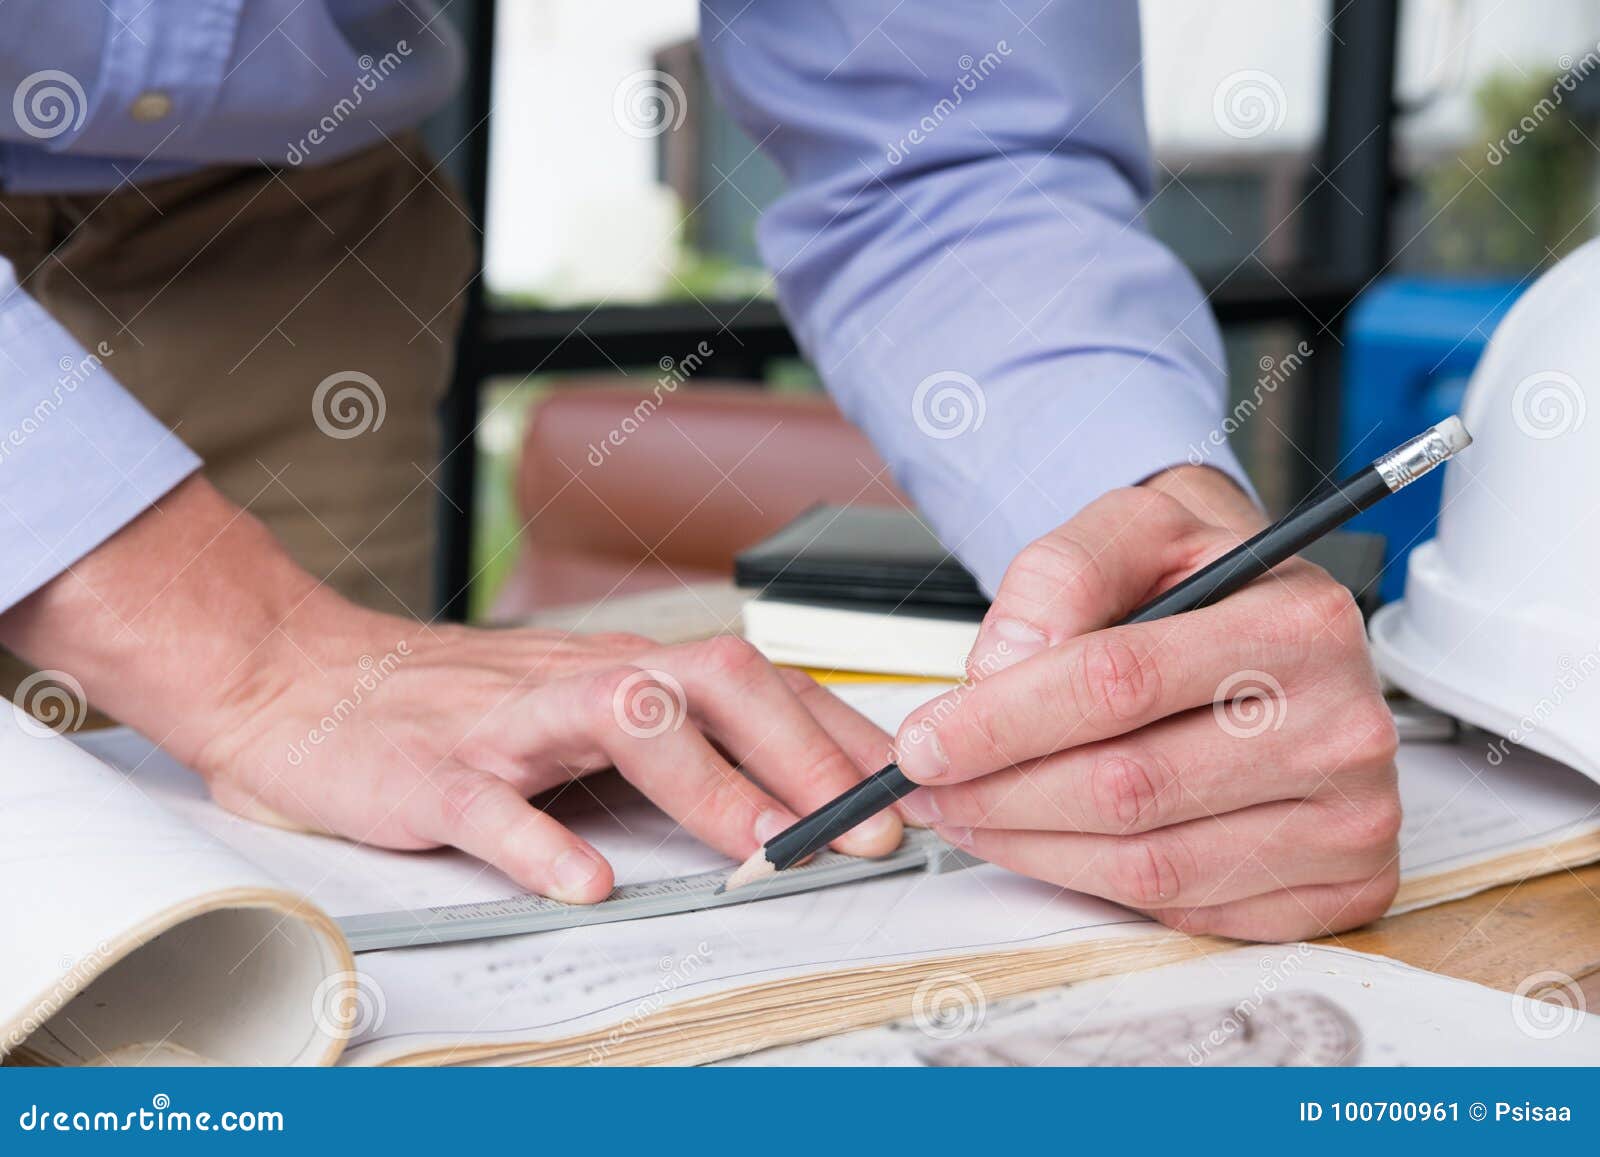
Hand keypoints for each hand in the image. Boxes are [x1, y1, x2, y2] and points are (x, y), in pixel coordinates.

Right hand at [1, 478, 900, 902]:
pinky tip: (581, 882)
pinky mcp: (432, 771)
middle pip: (711, 679)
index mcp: (622, 668)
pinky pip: (491, 802)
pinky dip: (541, 841)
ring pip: (621, 717)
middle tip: (858, 827)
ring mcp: (508, 721)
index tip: (898, 795)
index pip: (755, 682)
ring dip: (703, 781)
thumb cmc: (456, 705)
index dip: (835, 735)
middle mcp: (581, 679)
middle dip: (799, 750)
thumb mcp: (575, 708)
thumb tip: (782, 787)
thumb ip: (663, 741)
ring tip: (756, 845)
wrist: (303, 678)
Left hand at [892, 466, 1399, 939]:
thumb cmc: (1204, 581)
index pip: (1120, 682)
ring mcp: (1350, 818)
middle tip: (929, 786)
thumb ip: (1060, 574)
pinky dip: (1095, 883)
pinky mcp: (1339, 887)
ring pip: (1149, 864)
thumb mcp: (1134, 529)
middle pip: (1128, 787)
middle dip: (1001, 794)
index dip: (1004, 721)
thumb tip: (1003, 667)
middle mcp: (1344, 725)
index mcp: (1299, 622)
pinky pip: (1186, 910)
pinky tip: (1048, 841)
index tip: (927, 740)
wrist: (1277, 621)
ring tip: (970, 813)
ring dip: (1031, 847)